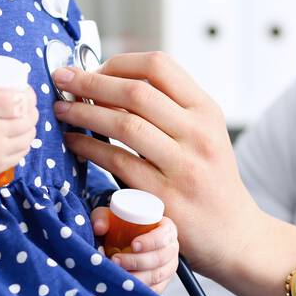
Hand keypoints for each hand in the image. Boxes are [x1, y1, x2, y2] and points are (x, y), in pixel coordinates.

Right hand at [0, 64, 37, 185]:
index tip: (25, 92)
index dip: (28, 95)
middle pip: (27, 119)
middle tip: (26, 106)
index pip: (19, 101)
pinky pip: (21, 153)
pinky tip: (17, 136)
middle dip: (32, 110)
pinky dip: (23, 143)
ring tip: (24, 120)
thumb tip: (0, 68)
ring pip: (28, 137)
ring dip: (30, 127)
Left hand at [51, 51, 268, 279]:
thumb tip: (108, 82)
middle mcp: (198, 134)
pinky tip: (73, 142)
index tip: (93, 69)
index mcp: (206, 111)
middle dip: (91, 82)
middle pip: (136, 91)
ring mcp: (183, 166)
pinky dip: (88, 147)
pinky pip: (117, 162)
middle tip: (63, 79)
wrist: (233, 233)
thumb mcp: (203, 134)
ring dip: (84, 113)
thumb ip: (168, 108)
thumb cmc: (209, 179)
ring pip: (123, 124)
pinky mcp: (164, 197)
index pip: (159, 66)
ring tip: (62, 109)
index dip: (119, 63)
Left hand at [91, 207, 178, 293]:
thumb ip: (103, 218)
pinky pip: (155, 290)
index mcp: (166, 229)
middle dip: (137, 261)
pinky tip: (124, 287)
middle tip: (116, 260)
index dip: (150, 242)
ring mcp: (168, 268)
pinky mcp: (162, 284)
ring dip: (136, 277)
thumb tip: (98, 228)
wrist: (125, 242)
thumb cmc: (122, 226)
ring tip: (117, 274)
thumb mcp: (111, 217)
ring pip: (157, 276)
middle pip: (159, 258)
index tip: (133, 244)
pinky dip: (139, 290)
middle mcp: (171, 249)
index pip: (163, 236)